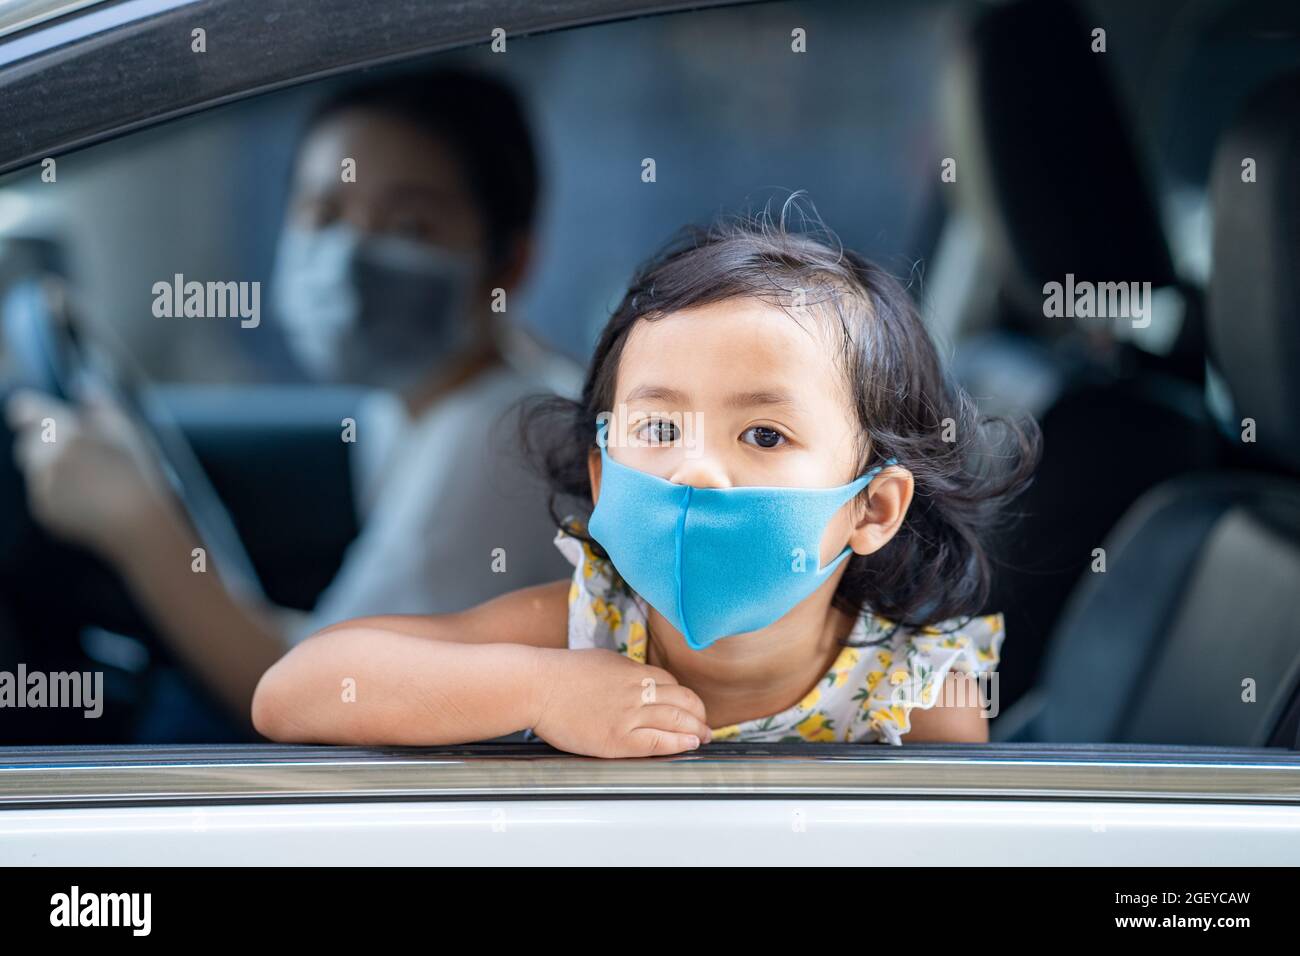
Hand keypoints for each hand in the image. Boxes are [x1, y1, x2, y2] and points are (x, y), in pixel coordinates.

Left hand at [6, 387, 178, 559]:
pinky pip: (43, 494)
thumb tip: (82, 384)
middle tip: (80, 453)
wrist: (138, 523)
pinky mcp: (43, 511)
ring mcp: (41, 486)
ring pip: (36, 469)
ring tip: (90, 480)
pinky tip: (89, 499)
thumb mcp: (128, 431)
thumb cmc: (139, 473)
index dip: (32, 410)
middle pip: (28, 442)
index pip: (24, 409)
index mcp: (63, 431)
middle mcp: (45, 457)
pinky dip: (59, 493)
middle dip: (46, 443)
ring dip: (53, 469)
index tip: (37, 414)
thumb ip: (100, 404)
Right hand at [529, 647, 711, 757]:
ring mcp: (629, 714)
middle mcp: (637, 690)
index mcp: (633, 670)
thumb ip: (624, 672)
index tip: (688, 707)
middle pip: (683, 700)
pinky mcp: (618, 738)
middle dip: (699, 714)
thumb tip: (638, 679)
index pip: (671, 683)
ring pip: (677, 720)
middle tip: (705, 724)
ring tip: (703, 737)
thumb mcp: (601, 661)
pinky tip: (689, 744)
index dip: (684, 697)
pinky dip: (679, 742)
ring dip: (696, 729)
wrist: (536, 686)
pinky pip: (659, 741)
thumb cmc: (560, 674)